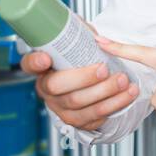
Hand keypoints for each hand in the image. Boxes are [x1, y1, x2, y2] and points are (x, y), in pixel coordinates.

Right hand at [20, 38, 139, 131]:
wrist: (95, 82)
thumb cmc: (84, 60)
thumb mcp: (82, 41)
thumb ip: (85, 34)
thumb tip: (97, 37)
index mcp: (42, 68)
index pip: (29, 64)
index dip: (35, 62)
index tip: (46, 58)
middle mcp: (47, 89)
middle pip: (57, 87)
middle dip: (84, 78)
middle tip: (104, 69)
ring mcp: (60, 107)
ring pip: (79, 104)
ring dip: (104, 93)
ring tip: (123, 81)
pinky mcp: (76, 120)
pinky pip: (93, 117)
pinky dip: (113, 106)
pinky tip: (126, 95)